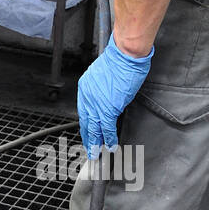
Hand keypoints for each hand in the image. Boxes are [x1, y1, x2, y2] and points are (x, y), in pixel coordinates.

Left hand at [76, 33, 152, 158]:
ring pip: (94, 127)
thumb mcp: (104, 76)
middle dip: (88, 137)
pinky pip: (107, 127)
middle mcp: (87, 96)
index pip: (84, 111)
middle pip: (86, 121)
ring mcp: (97, 103)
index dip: (86, 124)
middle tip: (89, 149)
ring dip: (95, 143)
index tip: (88, 132)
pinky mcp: (108, 108)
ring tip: (96, 153)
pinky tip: (110, 145)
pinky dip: (109, 138)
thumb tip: (107, 99)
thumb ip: (102, 89)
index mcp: (85, 88)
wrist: (124, 56)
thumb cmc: (119, 61)